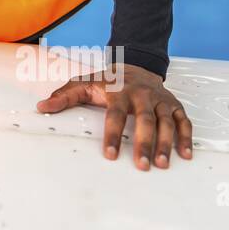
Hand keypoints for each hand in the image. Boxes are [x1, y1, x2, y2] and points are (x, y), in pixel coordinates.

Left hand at [36, 63, 192, 169]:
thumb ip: (63, 97)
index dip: (112, 135)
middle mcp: (141, 96)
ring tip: (162, 164)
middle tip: (142, 164)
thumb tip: (42, 108)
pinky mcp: (173, 105)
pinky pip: (183, 121)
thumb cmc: (108, 80)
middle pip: (145, 120)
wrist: (136, 65)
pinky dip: (186, 137)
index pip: (115, 115)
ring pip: (166, 122)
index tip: (110, 154)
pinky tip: (185, 154)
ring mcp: (159, 100)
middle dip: (144, 143)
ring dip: (166, 143)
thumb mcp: (83, 83)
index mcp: (119, 91)